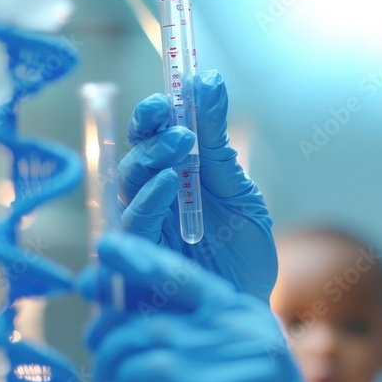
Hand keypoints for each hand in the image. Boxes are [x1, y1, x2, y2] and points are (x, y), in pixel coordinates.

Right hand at [118, 70, 275, 299]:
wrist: (252, 301)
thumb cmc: (243, 250)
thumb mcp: (237, 189)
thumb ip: (218, 141)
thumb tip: (207, 80)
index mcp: (172, 177)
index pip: (150, 137)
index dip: (153, 114)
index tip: (170, 95)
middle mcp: (151, 199)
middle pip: (135, 157)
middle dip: (152, 135)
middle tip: (180, 125)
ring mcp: (144, 227)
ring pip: (129, 185)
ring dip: (151, 161)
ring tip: (182, 146)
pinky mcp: (140, 257)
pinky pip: (134, 225)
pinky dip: (148, 200)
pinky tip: (169, 184)